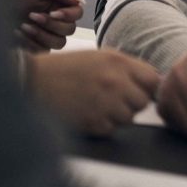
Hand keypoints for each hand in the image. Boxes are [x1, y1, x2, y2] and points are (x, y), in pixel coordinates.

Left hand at [3, 0, 83, 51]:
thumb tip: (79, 1)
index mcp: (56, 5)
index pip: (77, 13)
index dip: (69, 14)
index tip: (53, 12)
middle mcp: (54, 22)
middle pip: (70, 29)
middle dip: (52, 24)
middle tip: (32, 16)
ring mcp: (45, 37)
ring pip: (60, 43)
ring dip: (41, 34)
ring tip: (23, 26)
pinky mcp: (35, 49)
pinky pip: (43, 51)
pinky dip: (30, 42)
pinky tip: (17, 34)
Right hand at [27, 49, 158, 135]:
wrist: (33, 82)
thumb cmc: (65, 69)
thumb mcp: (98, 57)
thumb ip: (125, 68)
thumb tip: (150, 82)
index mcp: (118, 62)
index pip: (153, 80)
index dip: (146, 87)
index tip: (137, 90)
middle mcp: (115, 82)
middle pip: (143, 102)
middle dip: (131, 103)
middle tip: (113, 100)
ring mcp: (105, 103)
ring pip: (129, 118)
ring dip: (117, 116)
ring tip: (97, 105)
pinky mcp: (93, 122)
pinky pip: (111, 130)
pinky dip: (102, 125)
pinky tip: (87, 113)